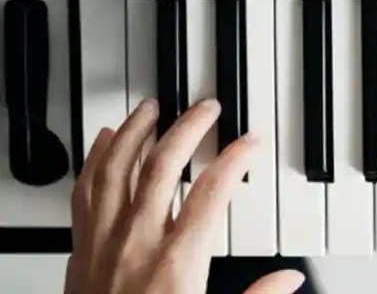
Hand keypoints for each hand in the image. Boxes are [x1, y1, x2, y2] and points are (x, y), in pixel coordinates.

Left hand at [64, 98, 305, 293]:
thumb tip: (291, 279)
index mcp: (176, 266)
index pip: (211, 195)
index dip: (235, 160)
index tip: (251, 142)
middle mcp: (136, 247)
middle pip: (160, 169)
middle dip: (187, 130)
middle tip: (207, 108)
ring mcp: (102, 247)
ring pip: (115, 172)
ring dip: (134, 133)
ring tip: (152, 108)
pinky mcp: (78, 255)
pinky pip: (84, 195)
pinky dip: (95, 162)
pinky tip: (104, 142)